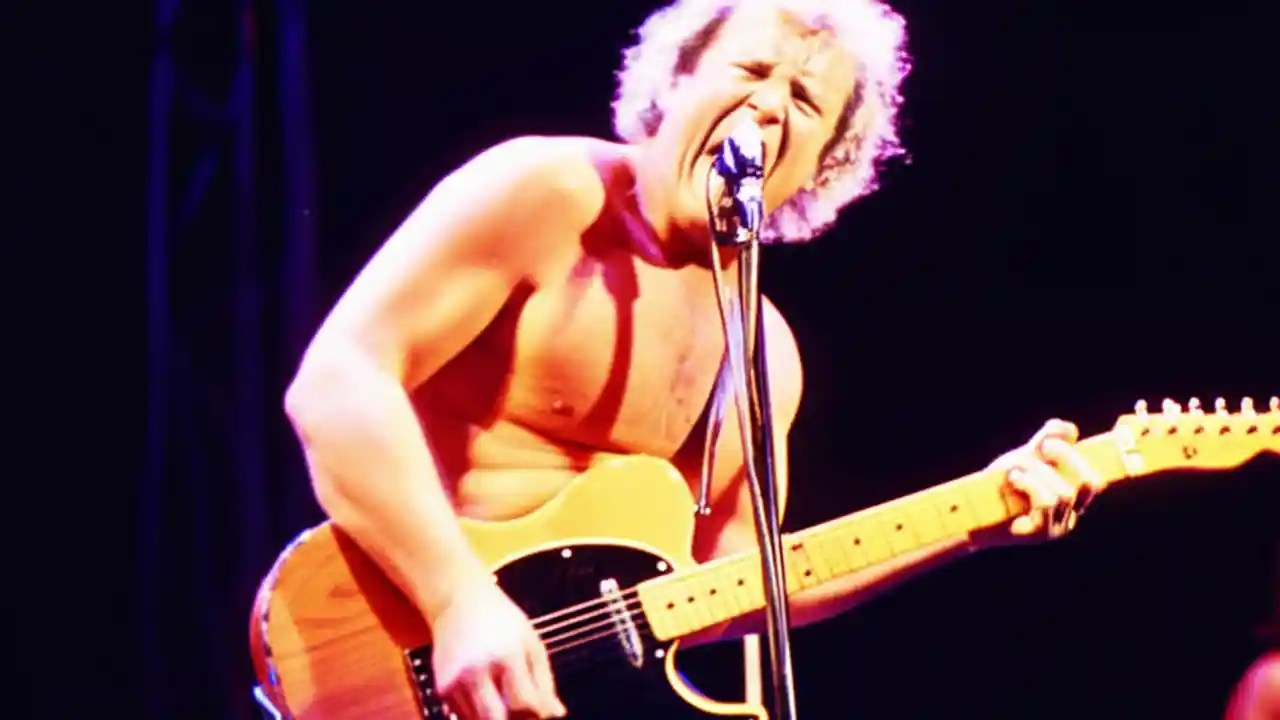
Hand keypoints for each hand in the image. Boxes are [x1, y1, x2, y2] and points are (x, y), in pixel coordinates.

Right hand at [430, 576, 566, 718]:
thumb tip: (557, 714)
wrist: (459, 601)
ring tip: (504, 697)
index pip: (523, 703)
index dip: (536, 713)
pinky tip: (487, 693)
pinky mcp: (442, 688)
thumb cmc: (501, 620)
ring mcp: (455, 680)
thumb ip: (545, 681)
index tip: (540, 709)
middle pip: (495, 719)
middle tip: (521, 712)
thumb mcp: (531, 642)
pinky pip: (464, 714)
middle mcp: (476, 670)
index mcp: (505, 656)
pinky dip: (479, 712)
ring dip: (496, 716)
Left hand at [979, 418, 1102, 545]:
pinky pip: (1046, 502)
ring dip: (1037, 471)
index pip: (1095, 480)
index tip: (1047, 442)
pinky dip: (1029, 484)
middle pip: (1088, 483)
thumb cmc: (998, 487)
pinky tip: (1012, 478)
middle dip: (1067, 457)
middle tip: (1042, 447)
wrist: (969, 513)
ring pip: (1064, 492)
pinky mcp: (1039, 534)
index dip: (1077, 456)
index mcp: (1072, 501)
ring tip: (1013, 468)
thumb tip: (1069, 428)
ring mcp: (1056, 528)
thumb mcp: (1024, 460)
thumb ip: (1046, 442)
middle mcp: (1069, 517)